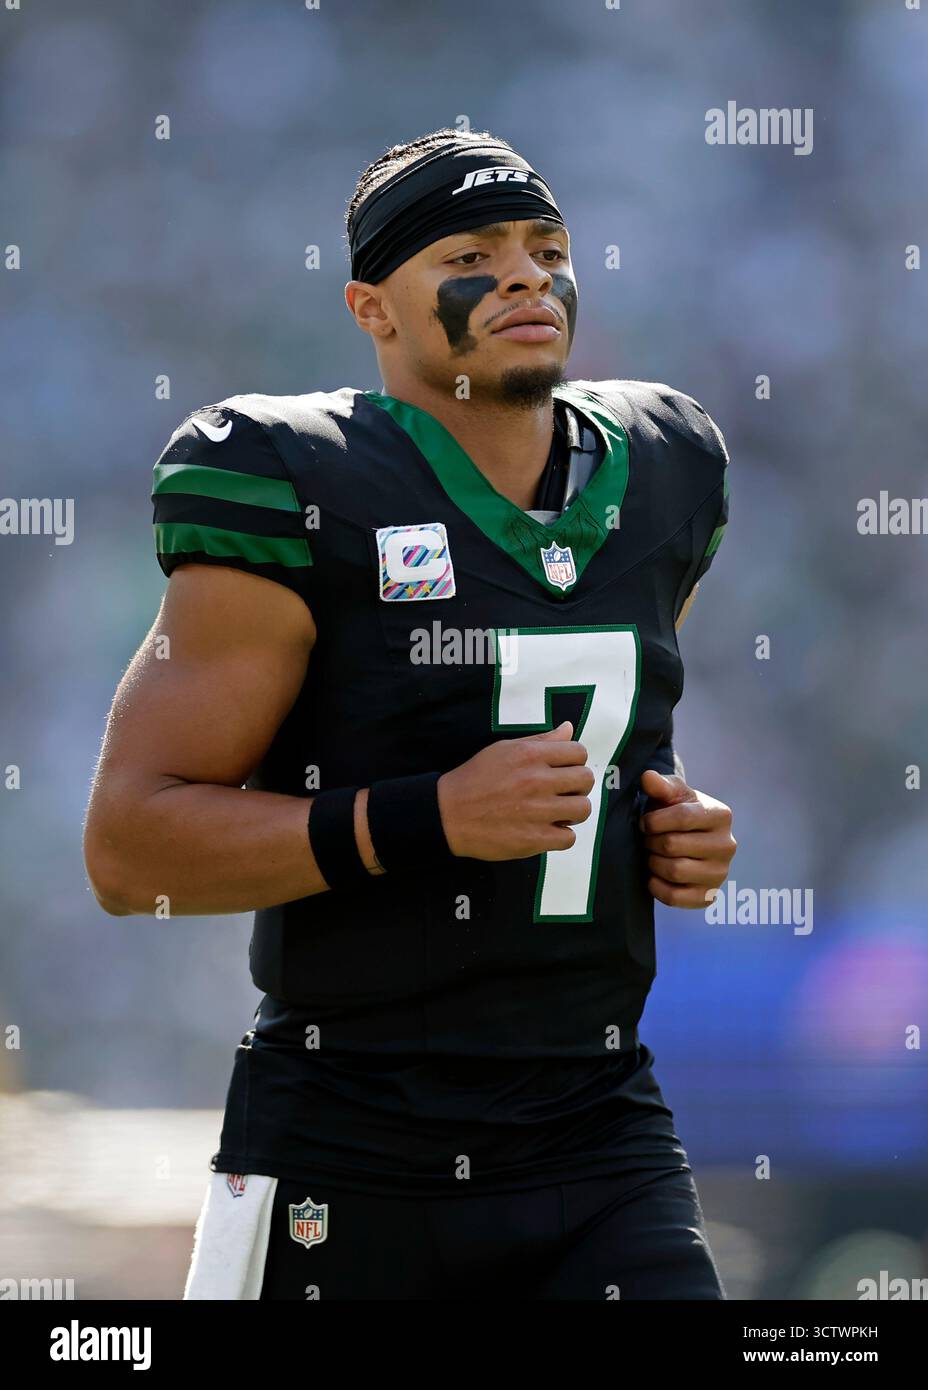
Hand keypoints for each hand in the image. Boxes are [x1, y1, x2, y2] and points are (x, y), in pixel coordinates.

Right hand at [437, 721, 594, 860]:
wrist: (448, 814)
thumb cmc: (476, 778)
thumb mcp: (504, 749)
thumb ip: (540, 740)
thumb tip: (568, 729)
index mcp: (530, 755)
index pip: (579, 752)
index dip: (575, 761)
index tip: (564, 770)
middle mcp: (537, 780)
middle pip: (585, 780)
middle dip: (578, 786)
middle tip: (563, 792)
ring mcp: (537, 811)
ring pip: (583, 809)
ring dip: (573, 811)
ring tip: (557, 812)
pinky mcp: (534, 839)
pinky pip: (569, 838)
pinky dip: (561, 835)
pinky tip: (547, 829)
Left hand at [638, 769, 735, 908]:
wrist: (687, 840)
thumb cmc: (677, 812)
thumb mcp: (672, 794)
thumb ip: (661, 785)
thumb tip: (648, 778)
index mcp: (721, 815)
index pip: (682, 817)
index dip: (654, 820)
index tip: (645, 823)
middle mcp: (727, 845)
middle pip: (673, 845)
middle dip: (651, 842)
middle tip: (648, 840)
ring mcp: (720, 873)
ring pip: (674, 871)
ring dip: (653, 863)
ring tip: (653, 855)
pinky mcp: (709, 896)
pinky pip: (675, 897)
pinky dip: (657, 887)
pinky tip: (654, 876)